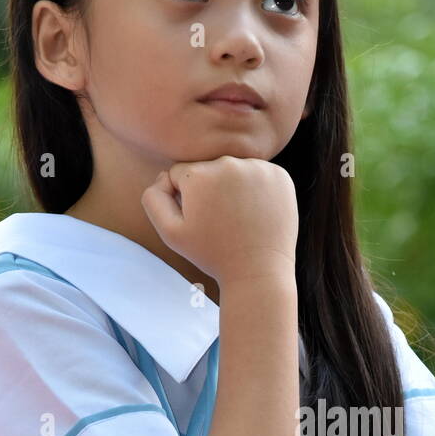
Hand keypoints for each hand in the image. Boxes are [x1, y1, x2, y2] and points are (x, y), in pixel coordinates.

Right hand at [141, 156, 298, 285]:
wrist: (259, 272)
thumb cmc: (212, 254)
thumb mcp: (170, 233)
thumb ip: (153, 198)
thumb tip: (164, 175)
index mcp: (198, 174)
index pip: (181, 174)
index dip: (186, 199)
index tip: (200, 220)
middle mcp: (228, 163)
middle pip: (209, 169)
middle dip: (210, 190)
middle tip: (222, 222)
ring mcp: (258, 168)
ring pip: (235, 169)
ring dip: (234, 188)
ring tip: (240, 218)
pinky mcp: (280, 176)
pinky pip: (259, 174)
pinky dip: (258, 189)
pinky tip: (257, 213)